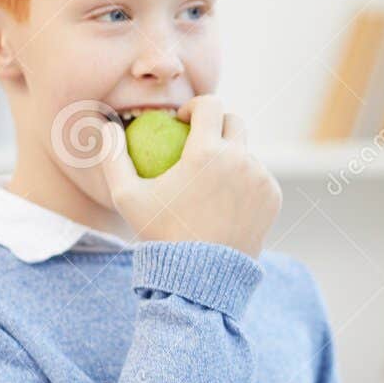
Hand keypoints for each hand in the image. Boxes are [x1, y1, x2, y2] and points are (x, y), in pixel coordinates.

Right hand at [101, 95, 281, 257]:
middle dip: (218, 124)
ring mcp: (261, 179)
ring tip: (209, 179)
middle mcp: (240, 160)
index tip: (184, 121)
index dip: (196, 106)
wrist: (201, 277)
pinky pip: (259, 178)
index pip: (209, 105)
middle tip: (200, 142)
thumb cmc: (159, 236)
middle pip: (234, 122)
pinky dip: (244, 181)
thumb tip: (110, 126)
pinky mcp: (273, 197)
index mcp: (207, 152)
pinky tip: (225, 198)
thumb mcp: (126, 198)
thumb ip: (113, 157)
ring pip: (247, 152)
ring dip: (230, 156)